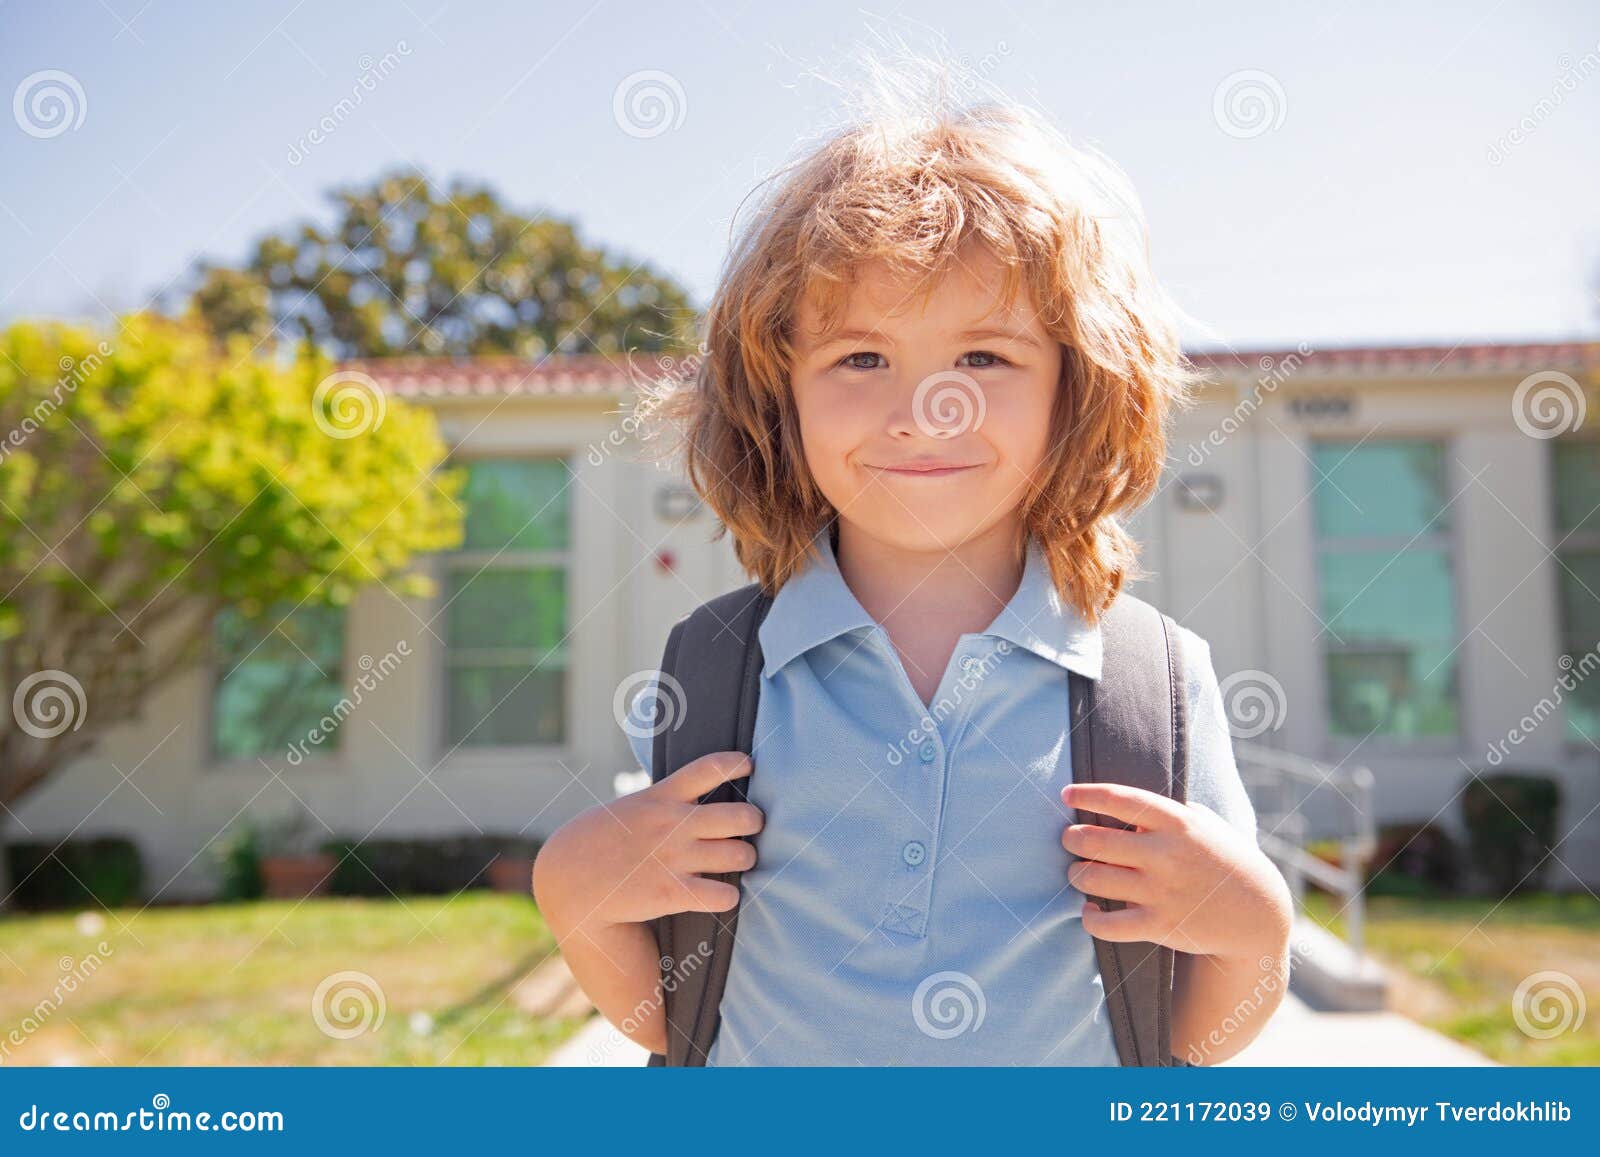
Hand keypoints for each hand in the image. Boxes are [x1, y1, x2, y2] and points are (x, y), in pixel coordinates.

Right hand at [534, 752, 763, 939]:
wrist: (566, 882)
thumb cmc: (600, 842)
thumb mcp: (629, 807)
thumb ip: (663, 799)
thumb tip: (693, 792)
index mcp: (661, 798)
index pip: (709, 768)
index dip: (736, 763)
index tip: (748, 765)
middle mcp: (672, 824)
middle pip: (741, 816)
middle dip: (753, 822)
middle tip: (750, 827)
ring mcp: (673, 858)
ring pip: (741, 855)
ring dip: (745, 858)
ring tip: (737, 861)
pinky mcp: (671, 893)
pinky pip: (724, 895)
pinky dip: (729, 897)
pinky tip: (721, 895)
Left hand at [1059, 782, 1291, 962]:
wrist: (1256, 911)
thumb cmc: (1221, 858)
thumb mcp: (1202, 823)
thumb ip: (1164, 812)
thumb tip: (1118, 804)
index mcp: (1176, 822)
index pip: (1120, 799)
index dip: (1087, 794)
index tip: (1067, 794)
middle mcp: (1165, 854)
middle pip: (1094, 841)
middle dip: (1072, 838)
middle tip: (1071, 839)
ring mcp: (1161, 892)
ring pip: (1092, 880)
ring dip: (1076, 875)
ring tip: (1079, 872)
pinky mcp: (1159, 926)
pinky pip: (1105, 924)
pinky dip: (1089, 918)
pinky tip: (1090, 910)